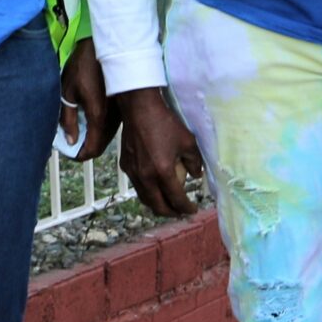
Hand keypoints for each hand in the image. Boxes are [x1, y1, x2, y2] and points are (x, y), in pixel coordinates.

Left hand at [59, 39, 116, 159]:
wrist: (105, 46)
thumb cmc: (83, 65)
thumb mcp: (68, 92)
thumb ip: (67, 119)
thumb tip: (71, 140)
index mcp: (98, 116)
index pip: (93, 148)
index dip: (80, 155)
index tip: (70, 153)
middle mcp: (113, 118)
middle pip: (101, 145)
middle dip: (86, 148)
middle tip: (71, 142)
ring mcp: (120, 113)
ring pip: (107, 136)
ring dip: (94, 138)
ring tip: (78, 129)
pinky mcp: (122, 107)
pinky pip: (111, 126)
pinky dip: (100, 128)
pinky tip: (89, 118)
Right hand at [114, 87, 203, 216]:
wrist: (139, 108)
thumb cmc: (166, 123)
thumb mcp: (188, 142)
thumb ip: (194, 162)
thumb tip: (196, 175)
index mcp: (162, 171)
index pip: (176, 199)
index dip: (186, 208)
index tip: (193, 209)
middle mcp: (146, 176)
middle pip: (157, 205)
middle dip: (170, 213)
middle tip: (180, 212)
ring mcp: (133, 172)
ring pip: (145, 198)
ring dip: (157, 205)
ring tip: (167, 205)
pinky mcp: (125, 165)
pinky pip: (137, 185)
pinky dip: (147, 192)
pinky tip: (154, 187)